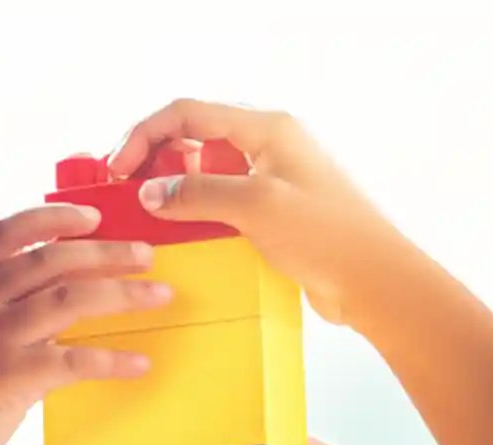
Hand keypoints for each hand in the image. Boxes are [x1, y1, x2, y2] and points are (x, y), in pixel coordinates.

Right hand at [0, 204, 172, 444]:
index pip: (12, 232)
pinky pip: (76, 360)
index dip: (55, 218)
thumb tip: (57, 300)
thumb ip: (0, 312)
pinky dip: (114, 361)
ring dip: (123, 294)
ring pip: (72, 299)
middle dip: (107, 252)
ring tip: (159, 296)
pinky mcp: (10, 376)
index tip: (93, 215)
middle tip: (147, 254)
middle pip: (54, 259)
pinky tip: (141, 364)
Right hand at [108, 99, 412, 325]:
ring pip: (205, 174)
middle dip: (154, 161)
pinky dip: (195, 216)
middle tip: (124, 193)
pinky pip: (221, 205)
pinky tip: (178, 238)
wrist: (375, 282)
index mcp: (267, 129)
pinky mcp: (272, 215)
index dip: (145, 136)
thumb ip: (199, 193)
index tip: (117, 170)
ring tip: (145, 219)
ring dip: (173, 191)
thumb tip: (149, 193)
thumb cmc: (328, 236)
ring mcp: (270, 181)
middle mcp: (267, 147)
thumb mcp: (256, 207)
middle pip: (193, 139)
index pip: (189, 114)